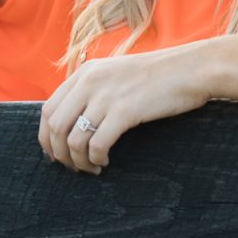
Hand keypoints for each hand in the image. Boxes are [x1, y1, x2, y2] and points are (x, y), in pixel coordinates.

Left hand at [38, 48, 210, 173]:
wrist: (191, 69)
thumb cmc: (158, 76)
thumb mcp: (116, 73)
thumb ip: (93, 89)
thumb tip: (75, 120)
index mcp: (85, 72)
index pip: (48, 109)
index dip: (46, 137)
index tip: (55, 153)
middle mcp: (90, 82)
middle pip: (55, 126)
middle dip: (59, 153)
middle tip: (72, 167)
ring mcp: (106, 96)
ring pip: (73, 139)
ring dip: (78, 161)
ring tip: (91, 168)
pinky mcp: (124, 111)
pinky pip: (97, 144)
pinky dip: (96, 159)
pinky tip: (105, 162)